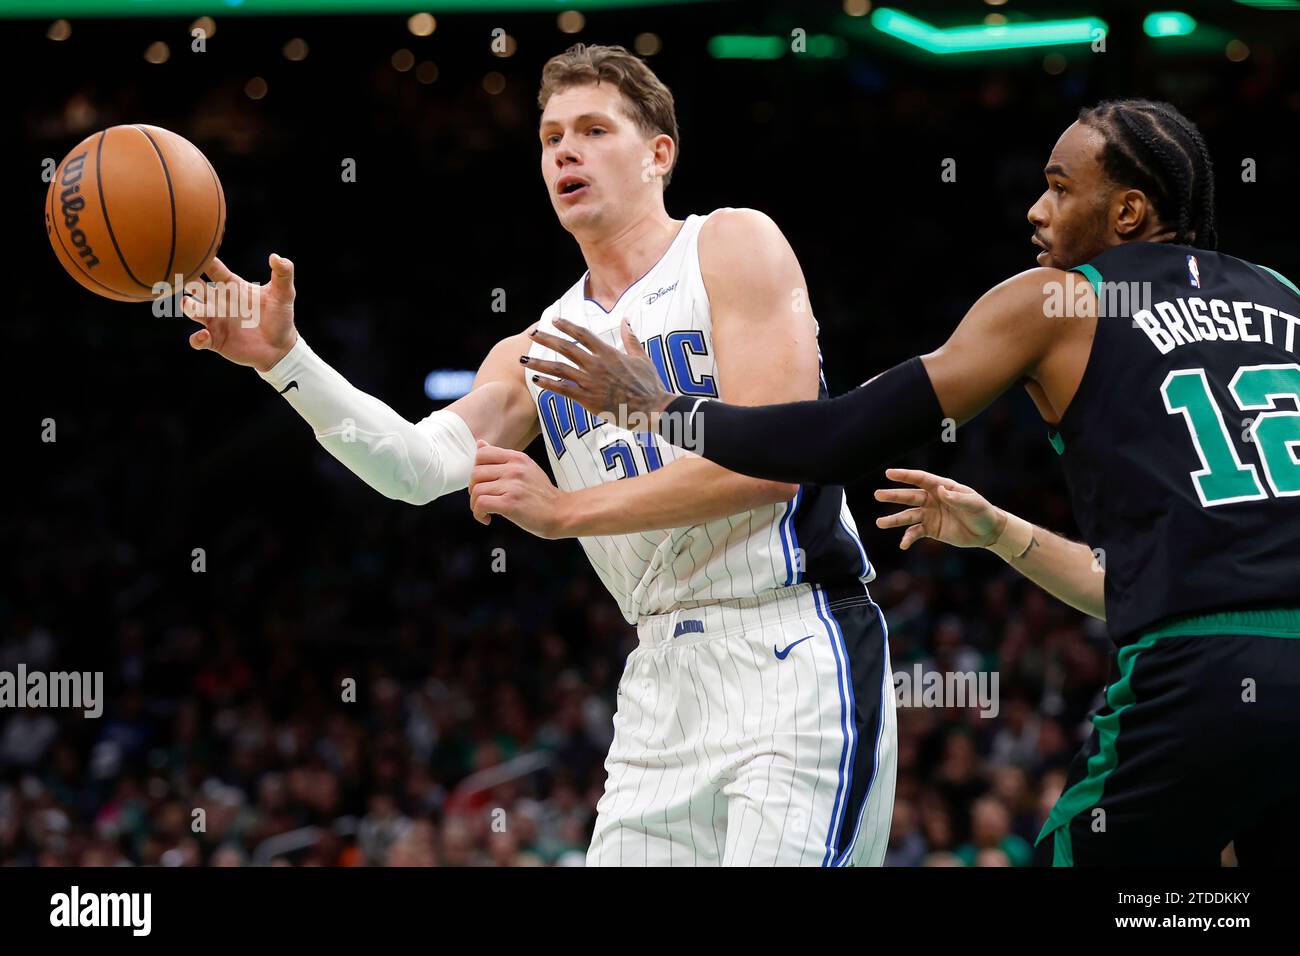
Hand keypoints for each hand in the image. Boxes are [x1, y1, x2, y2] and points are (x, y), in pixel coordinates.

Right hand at [182, 253, 297, 371]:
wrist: (281, 347)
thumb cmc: (280, 317)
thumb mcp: (284, 294)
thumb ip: (283, 274)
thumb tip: (276, 256)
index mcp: (232, 287)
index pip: (213, 269)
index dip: (204, 260)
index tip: (195, 251)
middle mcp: (219, 302)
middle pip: (195, 287)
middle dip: (186, 280)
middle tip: (181, 275)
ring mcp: (216, 321)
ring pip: (192, 310)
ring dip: (188, 307)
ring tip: (190, 305)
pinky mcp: (215, 340)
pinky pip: (198, 339)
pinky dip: (197, 338)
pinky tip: (204, 335)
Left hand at [469, 440, 569, 538]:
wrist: (561, 512)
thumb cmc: (542, 494)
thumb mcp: (525, 468)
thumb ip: (502, 457)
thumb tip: (479, 444)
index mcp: (517, 458)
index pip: (482, 454)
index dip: (476, 469)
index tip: (483, 482)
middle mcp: (514, 468)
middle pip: (475, 473)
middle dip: (474, 489)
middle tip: (483, 499)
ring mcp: (512, 485)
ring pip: (476, 490)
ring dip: (475, 504)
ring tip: (486, 511)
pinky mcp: (510, 503)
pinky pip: (481, 504)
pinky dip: (479, 513)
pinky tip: (487, 518)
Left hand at [523, 317, 673, 427]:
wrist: (652, 408)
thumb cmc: (650, 385)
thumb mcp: (642, 357)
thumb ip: (630, 338)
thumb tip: (626, 319)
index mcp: (609, 353)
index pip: (583, 334)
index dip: (566, 326)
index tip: (554, 320)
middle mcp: (597, 365)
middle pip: (566, 348)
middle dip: (546, 340)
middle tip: (532, 335)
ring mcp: (591, 382)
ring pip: (559, 369)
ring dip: (539, 363)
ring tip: (524, 359)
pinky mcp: (588, 399)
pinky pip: (563, 390)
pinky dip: (548, 385)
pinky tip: (536, 381)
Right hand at [874, 467, 1006, 550]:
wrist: (988, 532)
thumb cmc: (983, 512)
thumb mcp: (974, 503)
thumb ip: (956, 497)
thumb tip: (939, 491)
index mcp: (942, 487)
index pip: (920, 479)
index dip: (905, 476)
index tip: (889, 473)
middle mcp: (932, 499)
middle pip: (909, 496)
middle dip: (893, 496)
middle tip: (878, 495)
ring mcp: (930, 515)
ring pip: (908, 516)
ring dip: (894, 519)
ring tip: (880, 523)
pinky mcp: (931, 530)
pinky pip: (915, 533)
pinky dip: (908, 538)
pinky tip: (902, 544)